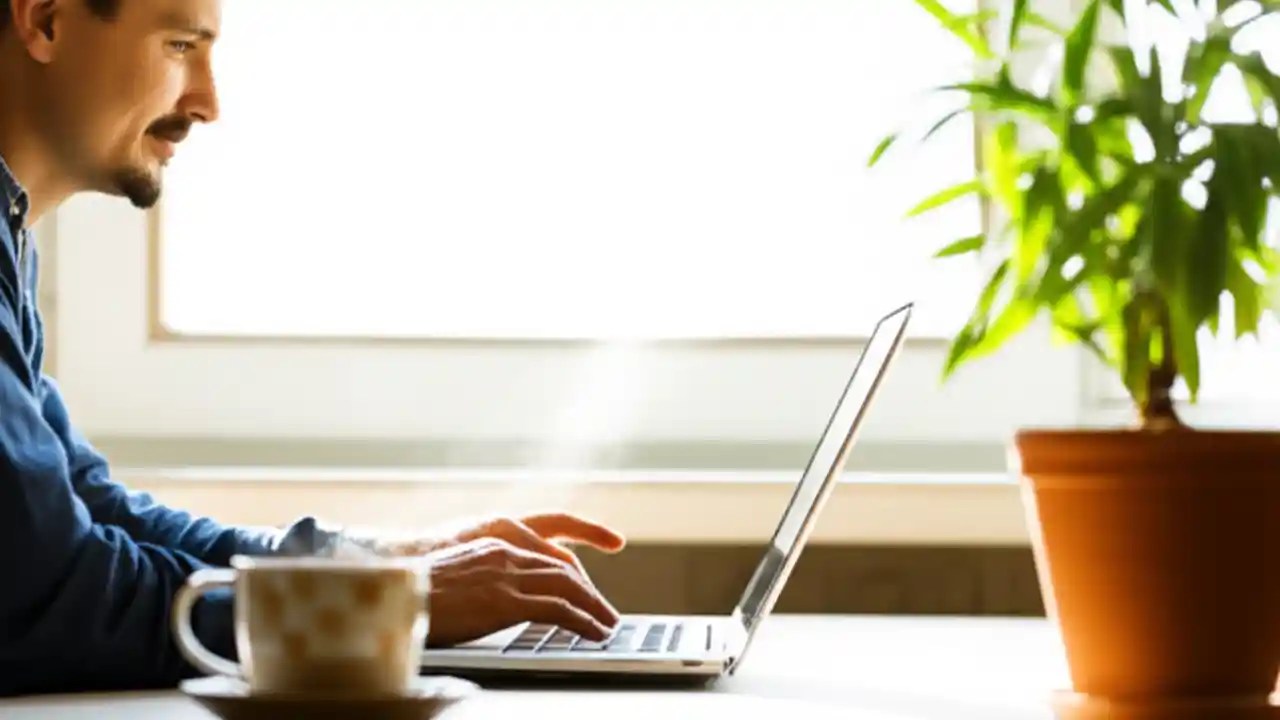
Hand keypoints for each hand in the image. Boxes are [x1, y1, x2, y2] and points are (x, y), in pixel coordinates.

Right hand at [423, 534, 620, 646]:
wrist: (394, 594)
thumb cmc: (415, 592)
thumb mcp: (457, 575)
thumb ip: (483, 579)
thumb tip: (491, 600)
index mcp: (493, 542)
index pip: (547, 553)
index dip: (572, 572)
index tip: (586, 585)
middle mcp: (505, 552)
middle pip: (563, 568)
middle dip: (589, 591)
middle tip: (605, 611)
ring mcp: (506, 575)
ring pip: (567, 586)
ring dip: (594, 607)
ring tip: (608, 624)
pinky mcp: (505, 600)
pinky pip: (558, 609)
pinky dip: (583, 620)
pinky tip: (595, 632)